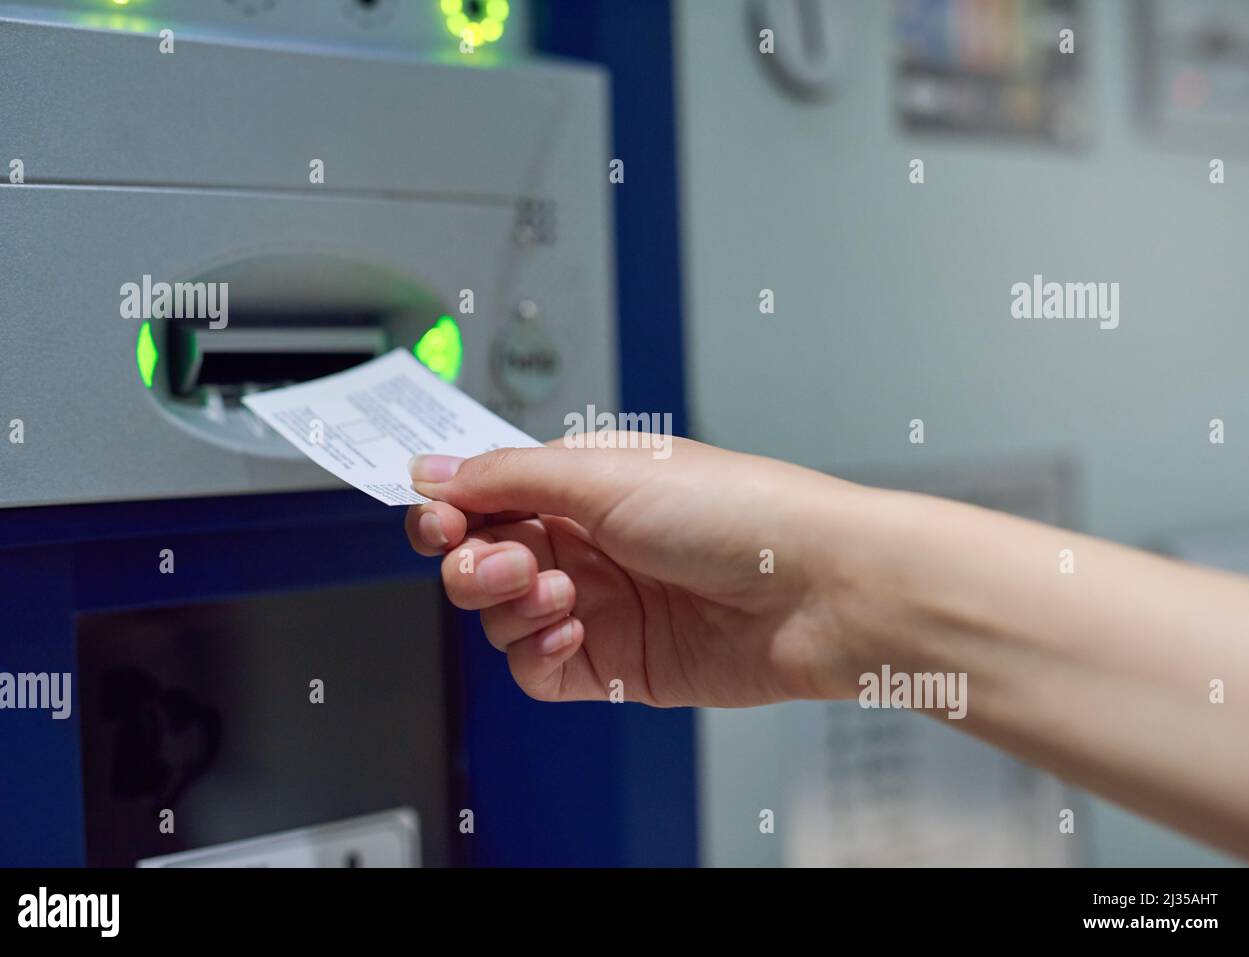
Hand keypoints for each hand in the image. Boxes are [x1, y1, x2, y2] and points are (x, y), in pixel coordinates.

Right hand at [405, 436, 873, 706]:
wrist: (817, 591)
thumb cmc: (739, 513)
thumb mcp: (608, 472)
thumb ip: (508, 476)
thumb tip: (431, 470)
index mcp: (582, 482)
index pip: (486, 496)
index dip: (451, 510)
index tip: (437, 520)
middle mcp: (586, 542)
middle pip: (482, 559)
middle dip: (475, 563)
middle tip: (504, 562)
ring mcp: (600, 604)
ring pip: (502, 617)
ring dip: (513, 606)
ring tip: (563, 593)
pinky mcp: (616, 664)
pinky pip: (538, 669)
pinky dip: (538, 654)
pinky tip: (572, 632)